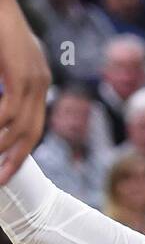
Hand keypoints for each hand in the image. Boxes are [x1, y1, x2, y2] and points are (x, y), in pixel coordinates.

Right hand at [0, 0, 50, 185]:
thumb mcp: (0, 63)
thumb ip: (3, 85)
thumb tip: (0, 112)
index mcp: (37, 80)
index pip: (33, 125)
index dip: (21, 149)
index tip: (7, 167)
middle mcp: (41, 82)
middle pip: (33, 133)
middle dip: (16, 159)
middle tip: (1, 180)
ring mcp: (34, 77)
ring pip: (21, 126)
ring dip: (2, 147)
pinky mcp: (21, 72)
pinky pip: (9, 110)